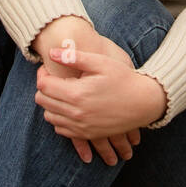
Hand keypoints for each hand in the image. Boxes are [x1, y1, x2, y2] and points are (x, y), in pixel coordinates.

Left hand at [41, 33, 141, 165]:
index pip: (44, 86)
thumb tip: (51, 52)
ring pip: (49, 117)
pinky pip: (60, 129)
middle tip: (54, 78)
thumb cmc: (123, 78)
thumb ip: (74, 57)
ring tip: (62, 91)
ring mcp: (80, 126)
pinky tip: (69, 106)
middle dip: (44, 88)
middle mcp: (76, 113)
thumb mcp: (101, 62)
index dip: (42, 73)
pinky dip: (59, 118)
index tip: (48, 67)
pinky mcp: (86, 134)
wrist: (143, 102)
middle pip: (42, 101)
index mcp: (77, 93)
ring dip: (50, 104)